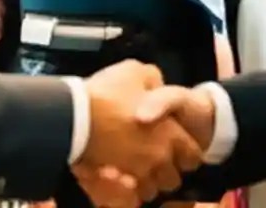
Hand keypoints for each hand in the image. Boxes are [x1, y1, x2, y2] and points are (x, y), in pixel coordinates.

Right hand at [76, 61, 203, 203]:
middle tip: (153, 158)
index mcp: (170, 134)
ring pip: (151, 190)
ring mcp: (137, 174)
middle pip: (172, 178)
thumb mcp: (135, 71)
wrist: (73, 115)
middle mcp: (158, 158)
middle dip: (165, 171)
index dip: (185, 151)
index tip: (177, 146)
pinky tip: (119, 177)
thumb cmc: (106, 95)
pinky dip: (127, 193)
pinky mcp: (116, 185)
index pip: (192, 155)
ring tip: (134, 168)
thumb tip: (155, 85)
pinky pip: (130, 199)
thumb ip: (153, 79)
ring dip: (146, 181)